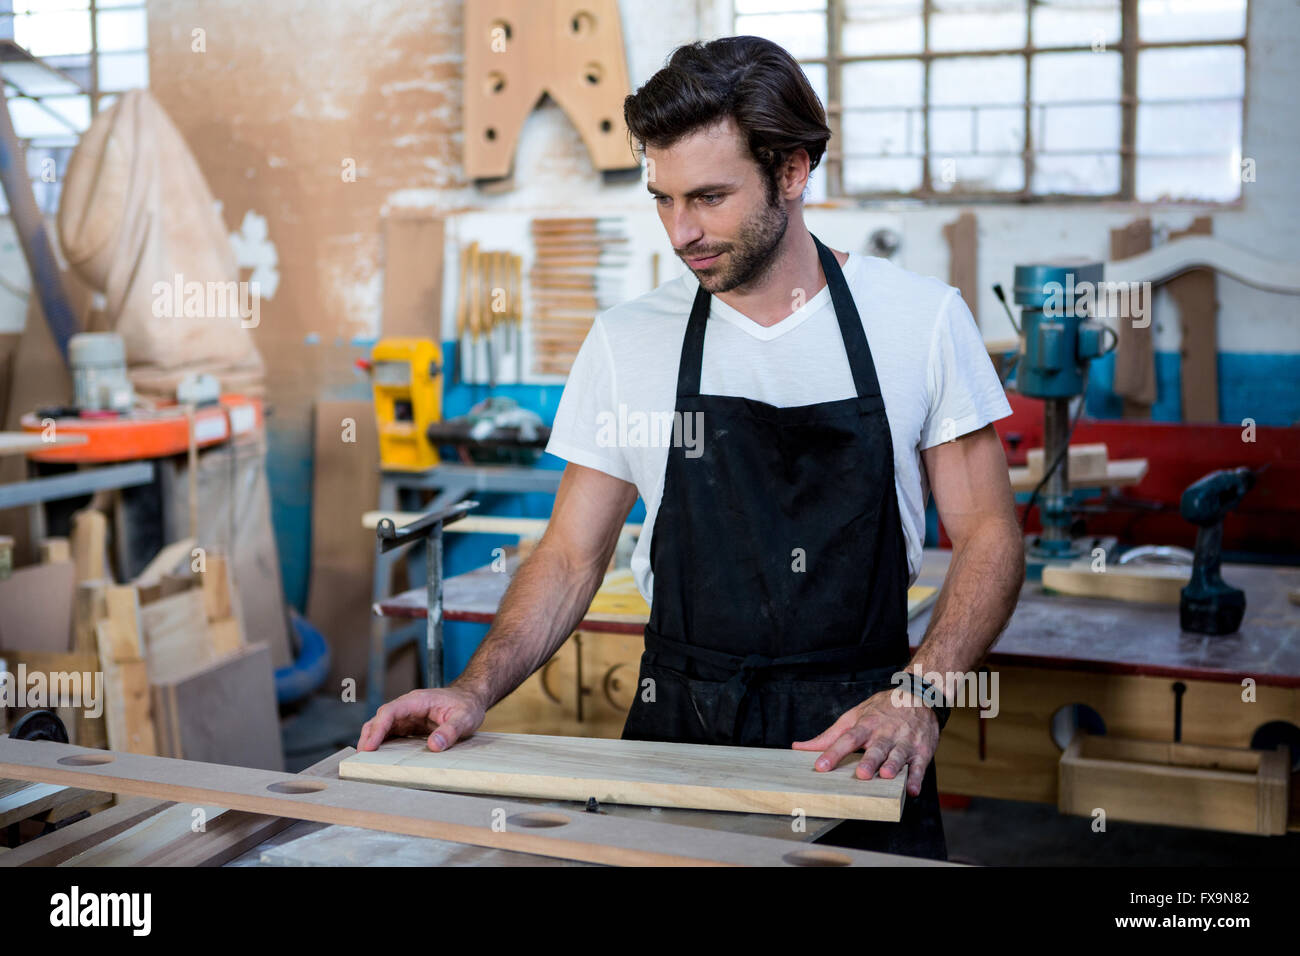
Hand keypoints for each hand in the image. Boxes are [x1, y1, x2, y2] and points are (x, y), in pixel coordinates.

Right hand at [357, 685, 486, 752]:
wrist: (471, 699)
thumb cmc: (467, 705)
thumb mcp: (464, 718)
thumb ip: (450, 731)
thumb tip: (433, 746)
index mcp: (417, 701)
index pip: (390, 712)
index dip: (378, 729)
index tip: (370, 747)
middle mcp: (408, 707)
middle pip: (380, 719)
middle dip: (369, 737)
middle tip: (362, 759)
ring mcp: (407, 716)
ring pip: (382, 726)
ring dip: (372, 741)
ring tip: (365, 761)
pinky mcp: (409, 726)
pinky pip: (391, 734)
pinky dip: (382, 744)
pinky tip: (380, 758)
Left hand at [792, 690, 938, 797]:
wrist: (919, 695)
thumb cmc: (881, 709)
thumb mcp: (854, 716)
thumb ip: (829, 735)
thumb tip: (799, 747)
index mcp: (866, 724)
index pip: (847, 738)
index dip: (834, 753)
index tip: (820, 766)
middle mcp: (885, 733)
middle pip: (876, 748)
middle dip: (869, 761)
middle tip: (861, 774)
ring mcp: (905, 741)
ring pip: (898, 755)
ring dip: (893, 766)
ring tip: (886, 776)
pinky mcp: (922, 751)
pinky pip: (920, 766)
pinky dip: (917, 778)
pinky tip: (912, 790)